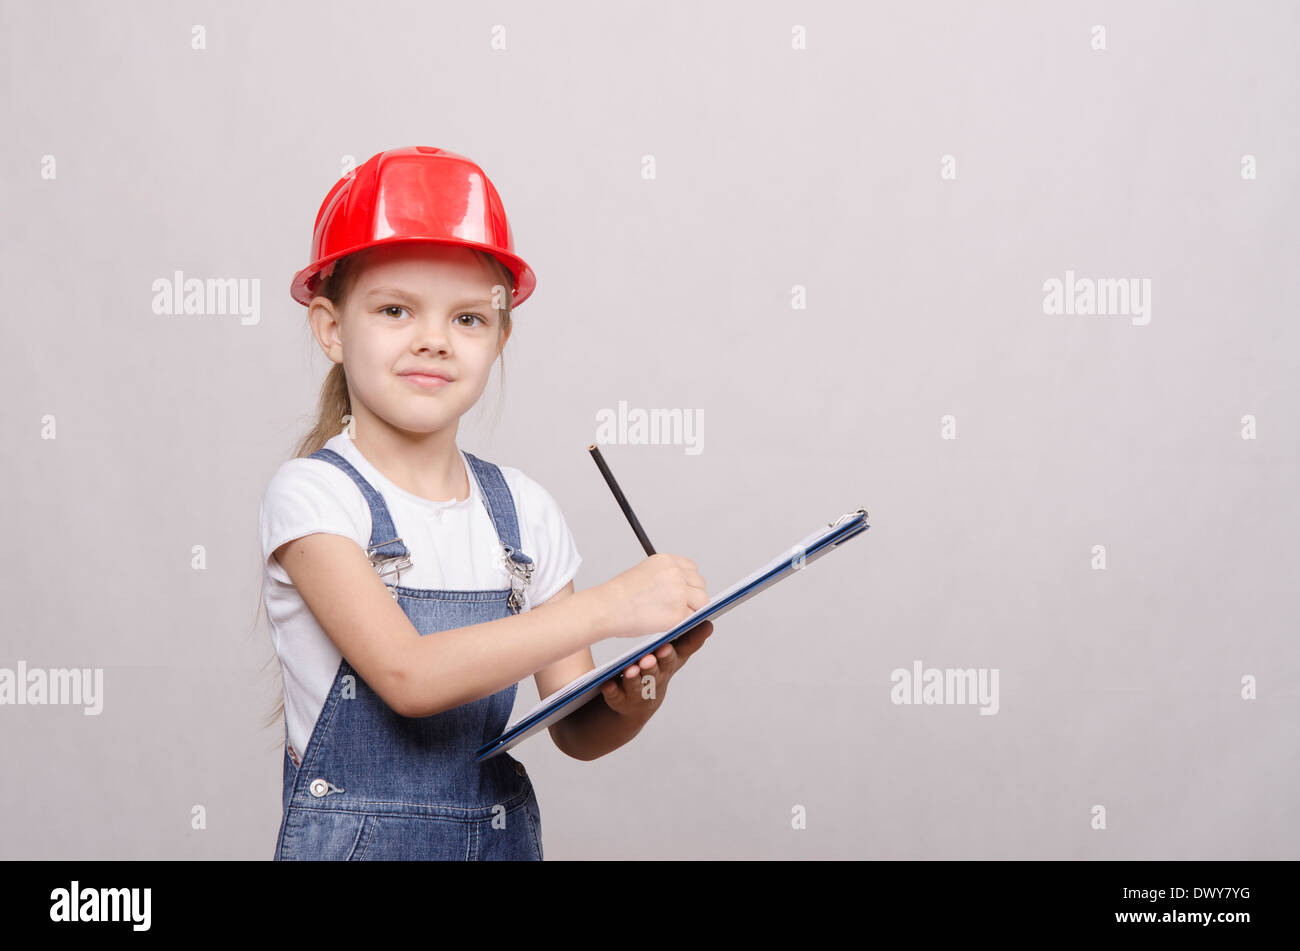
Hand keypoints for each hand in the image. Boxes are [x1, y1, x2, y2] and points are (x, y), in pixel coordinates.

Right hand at [596, 553, 708, 638]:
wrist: (605, 608)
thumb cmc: (619, 595)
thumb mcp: (644, 572)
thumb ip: (665, 576)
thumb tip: (683, 588)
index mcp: (666, 560)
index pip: (692, 568)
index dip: (689, 582)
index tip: (685, 591)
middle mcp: (675, 573)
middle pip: (700, 584)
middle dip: (693, 596)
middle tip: (681, 607)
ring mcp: (678, 593)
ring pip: (701, 601)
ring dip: (692, 609)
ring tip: (674, 615)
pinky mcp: (678, 614)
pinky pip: (692, 619)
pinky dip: (684, 623)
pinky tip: (669, 623)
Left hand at [597, 620, 713, 718]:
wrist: (637, 703)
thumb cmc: (658, 668)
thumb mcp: (676, 653)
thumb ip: (690, 638)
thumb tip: (708, 620)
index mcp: (670, 664)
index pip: (677, 657)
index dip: (671, 654)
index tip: (666, 645)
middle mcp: (657, 679)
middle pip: (657, 672)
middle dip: (655, 665)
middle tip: (651, 656)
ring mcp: (638, 691)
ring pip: (637, 685)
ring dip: (635, 678)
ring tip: (631, 669)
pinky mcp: (620, 699)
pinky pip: (615, 695)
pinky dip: (612, 691)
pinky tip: (607, 684)